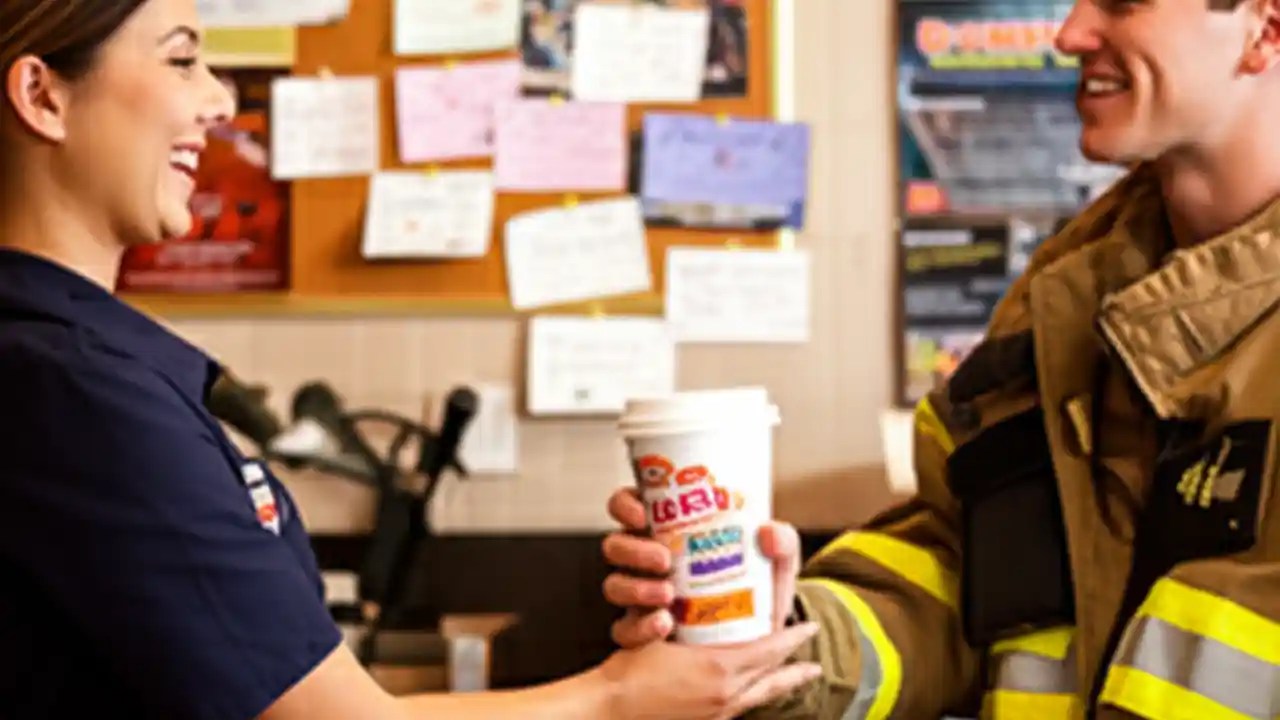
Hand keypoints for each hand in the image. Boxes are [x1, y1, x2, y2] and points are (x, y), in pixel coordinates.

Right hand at [598, 622, 821, 719]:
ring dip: (776, 685)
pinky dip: (751, 696)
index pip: (769, 652)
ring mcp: (716, 713)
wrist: (613, 708)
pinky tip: (746, 692)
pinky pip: (739, 707)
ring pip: (758, 696)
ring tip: (791, 679)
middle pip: (771, 680)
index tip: (808, 628)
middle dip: (793, 670)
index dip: (792, 640)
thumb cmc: (631, 672)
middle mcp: (725, 695)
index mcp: (719, 670)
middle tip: (812, 663)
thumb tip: (700, 607)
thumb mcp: (664, 636)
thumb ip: (689, 625)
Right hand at [602, 487, 802, 647]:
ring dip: (636, 589)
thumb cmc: (759, 597)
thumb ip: (782, 546)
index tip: (642, 514)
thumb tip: (769, 531)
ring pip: (613, 585)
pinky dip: (641, 628)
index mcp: (669, 534)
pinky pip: (623, 629)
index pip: (628, 506)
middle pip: (614, 545)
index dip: (625, 505)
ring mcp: (640, 598)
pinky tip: (664, 625)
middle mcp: (647, 563)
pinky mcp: (639, 632)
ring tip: (668, 597)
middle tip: (664, 560)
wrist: (757, 648)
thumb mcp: (774, 571)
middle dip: (633, 550)